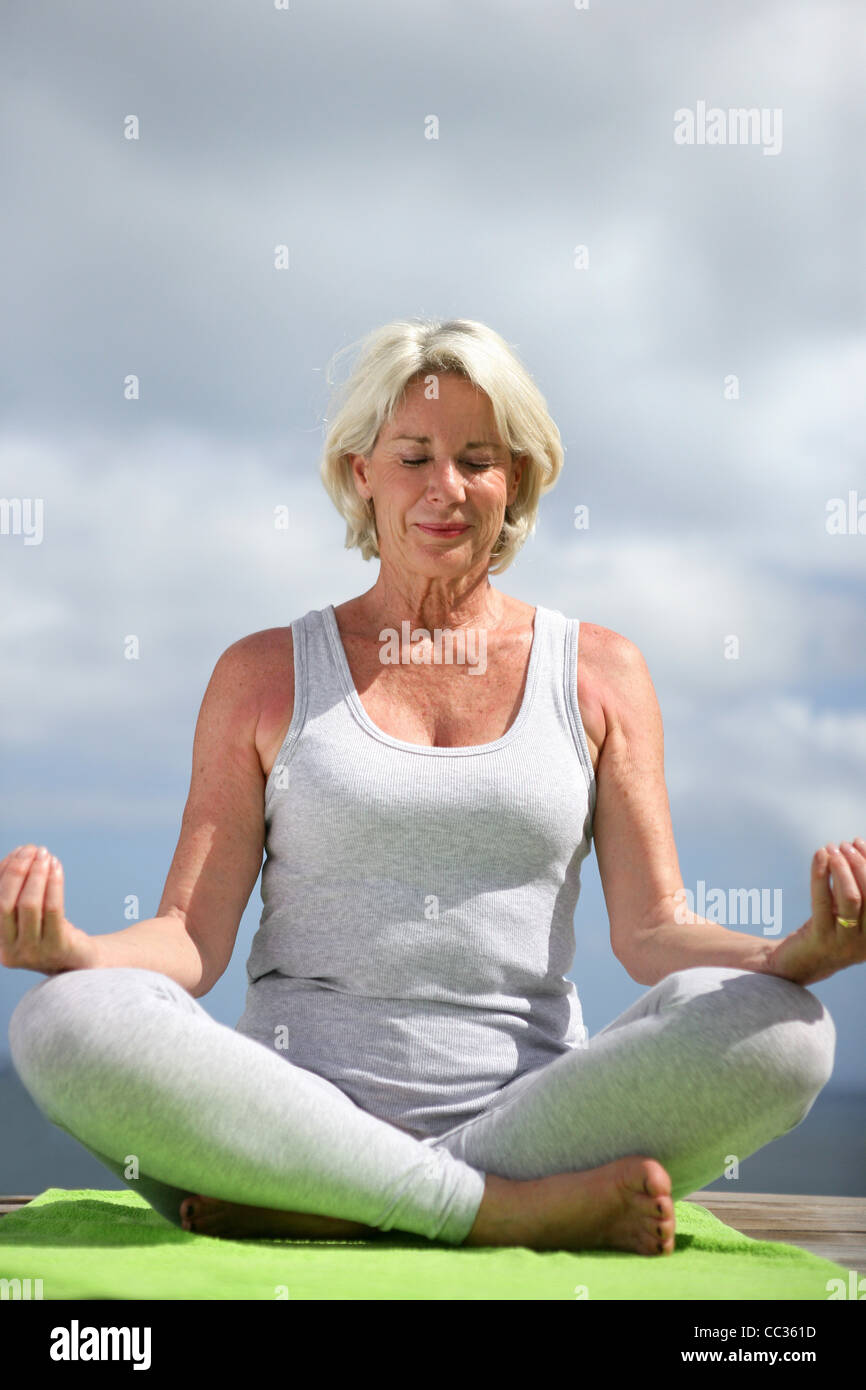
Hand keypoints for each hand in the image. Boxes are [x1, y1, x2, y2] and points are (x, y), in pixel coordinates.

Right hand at [0, 844, 96, 973]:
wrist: (81, 960)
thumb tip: (16, 855)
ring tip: (46, 855)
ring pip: (28, 905)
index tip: (18, 851)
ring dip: (37, 875)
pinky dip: (53, 884)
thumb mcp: (28, 916)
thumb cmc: (50, 931)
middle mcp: (9, 951)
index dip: (3, 872)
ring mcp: (33, 953)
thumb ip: (18, 892)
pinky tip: (57, 868)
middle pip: (5, 903)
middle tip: (32, 850)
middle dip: (17, 871)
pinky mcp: (57, 948)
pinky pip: (52, 910)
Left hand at [766, 838, 865, 985]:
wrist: (795, 964)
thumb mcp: (847, 913)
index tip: (860, 842)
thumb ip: (857, 889)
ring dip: (843, 868)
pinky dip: (822, 874)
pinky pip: (823, 901)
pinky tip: (819, 856)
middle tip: (845, 844)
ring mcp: (845, 943)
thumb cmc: (826, 931)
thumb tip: (859, 849)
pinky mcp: (821, 939)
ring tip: (831, 848)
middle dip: (861, 863)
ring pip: (851, 898)